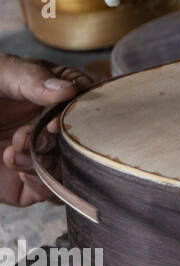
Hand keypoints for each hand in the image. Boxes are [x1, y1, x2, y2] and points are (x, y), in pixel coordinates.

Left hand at [0, 54, 93, 205]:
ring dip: (45, 161)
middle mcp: (51, 126)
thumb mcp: (0, 73)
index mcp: (52, 95)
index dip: (78, 113)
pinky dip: (41, 183)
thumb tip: (68, 90)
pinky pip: (51, 192)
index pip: (85, 103)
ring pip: (69, 167)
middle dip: (55, 139)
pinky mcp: (26, 184)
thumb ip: (31, 79)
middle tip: (30, 135)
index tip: (56, 118)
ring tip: (13, 151)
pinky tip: (18, 168)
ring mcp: (40, 155)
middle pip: (80, 139)